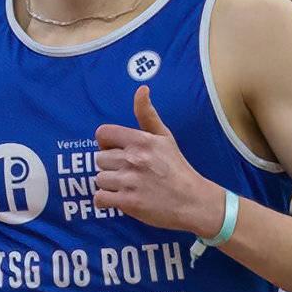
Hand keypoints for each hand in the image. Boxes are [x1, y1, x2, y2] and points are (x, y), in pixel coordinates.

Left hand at [92, 86, 216, 235]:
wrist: (192, 201)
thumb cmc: (177, 168)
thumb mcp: (165, 137)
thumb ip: (148, 114)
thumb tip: (141, 89)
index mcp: (141, 140)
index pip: (103, 133)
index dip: (106, 144)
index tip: (118, 151)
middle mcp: (134, 159)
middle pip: (99, 159)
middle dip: (110, 166)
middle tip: (128, 173)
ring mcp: (130, 182)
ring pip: (99, 179)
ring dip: (109, 185)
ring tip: (126, 187)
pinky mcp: (128, 203)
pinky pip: (99, 199)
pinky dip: (105, 201)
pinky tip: (119, 199)